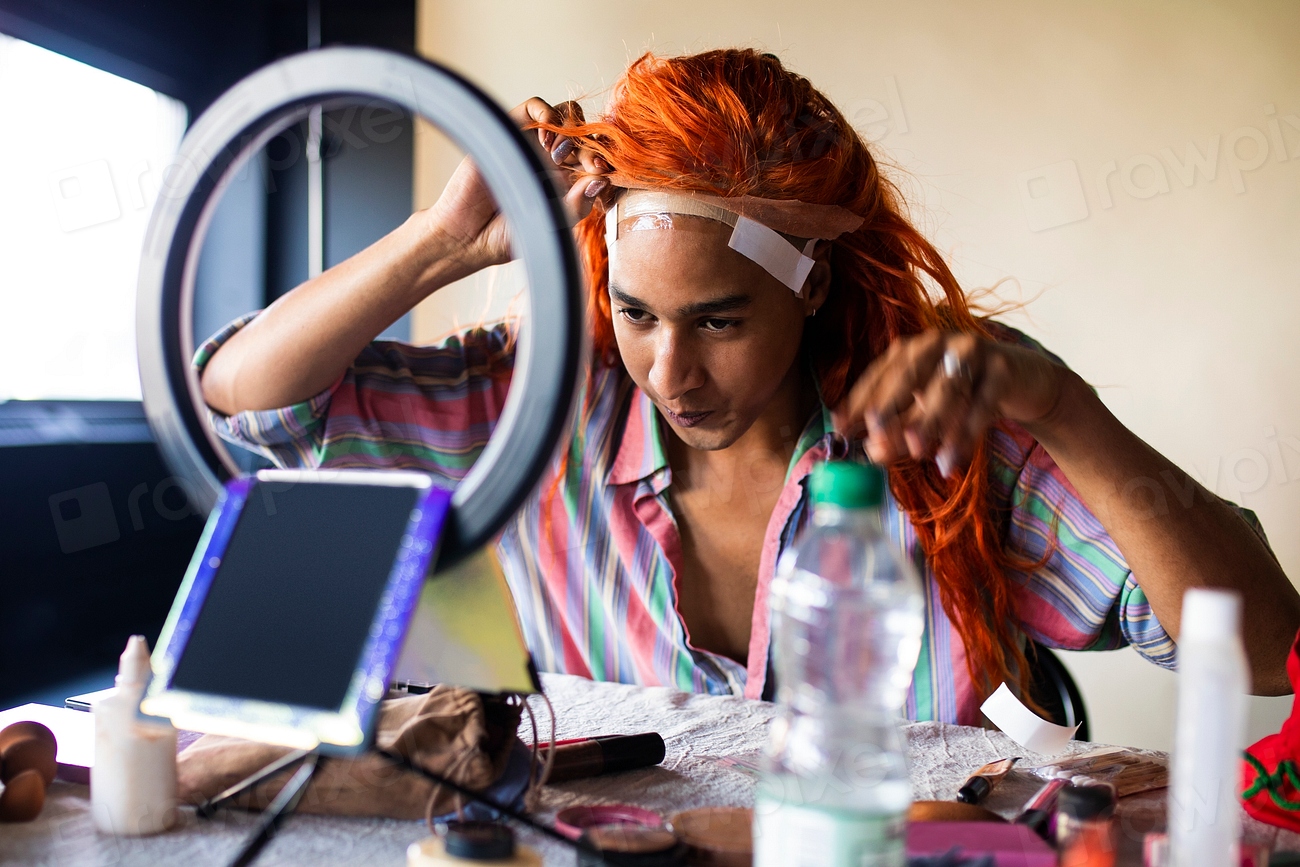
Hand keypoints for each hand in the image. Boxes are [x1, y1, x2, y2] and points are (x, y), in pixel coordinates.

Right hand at [425, 97, 612, 271]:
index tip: (603, 172)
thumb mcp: (553, 225)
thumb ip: (578, 205)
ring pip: (565, 116)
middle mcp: (553, 160)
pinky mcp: (511, 131)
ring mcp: (532, 143)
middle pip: (585, 135)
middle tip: (590, 163)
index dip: (604, 161)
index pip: (596, 160)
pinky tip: (547, 133)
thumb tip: (601, 179)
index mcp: (569, 182)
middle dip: (591, 146)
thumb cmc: (508, 236)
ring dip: (571, 128)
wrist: (468, 236)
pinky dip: (546, 112)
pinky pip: (534, 107)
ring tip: (560, 153)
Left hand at [831, 331, 1063, 476]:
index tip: (840, 428)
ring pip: (947, 386)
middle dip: (891, 408)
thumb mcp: (926, 416)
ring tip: (918, 452)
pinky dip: (967, 431)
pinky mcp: (1003, 367)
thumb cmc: (964, 397)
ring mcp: (972, 350)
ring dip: (930, 421)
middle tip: (876, 437)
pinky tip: (953, 458)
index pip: (879, 373)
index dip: (859, 400)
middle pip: (909, 374)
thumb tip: (871, 452)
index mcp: (911, 350)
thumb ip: (898, 432)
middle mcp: (937, 342)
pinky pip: (983, 401)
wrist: (1023, 383)